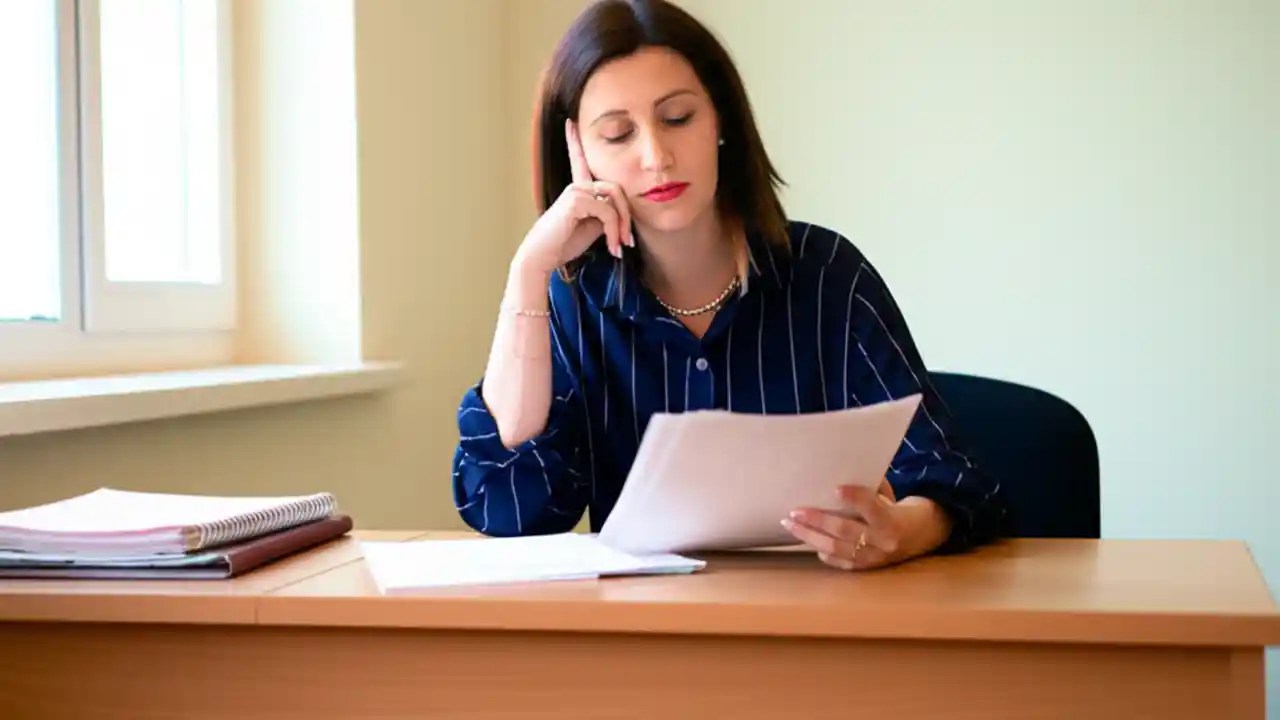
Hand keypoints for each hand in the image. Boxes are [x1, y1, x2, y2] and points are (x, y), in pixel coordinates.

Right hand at [515, 119, 633, 273]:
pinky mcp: (575, 200)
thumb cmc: (564, 245)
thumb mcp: (591, 228)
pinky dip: (614, 231)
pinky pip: (608, 211)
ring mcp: (575, 190)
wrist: (542, 257)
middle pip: (617, 189)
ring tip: (619, 246)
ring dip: (622, 225)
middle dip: (626, 216)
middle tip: (627, 242)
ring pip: (615, 198)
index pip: (579, 161)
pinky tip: (611, 247)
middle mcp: (576, 186)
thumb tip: (621, 214)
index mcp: (578, 190)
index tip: (569, 122)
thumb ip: (605, 215)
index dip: (574, 142)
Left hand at [782, 478, 951, 570]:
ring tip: (790, 525)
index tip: (835, 488)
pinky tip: (809, 541)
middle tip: (794, 511)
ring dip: (810, 536)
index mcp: (892, 519)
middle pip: (845, 531)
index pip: (871, 507)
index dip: (854, 498)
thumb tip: (837, 473)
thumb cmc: (899, 508)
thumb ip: (868, 487)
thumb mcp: (890, 495)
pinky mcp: (867, 568)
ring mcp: (874, 558)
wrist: (923, 535)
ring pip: (836, 549)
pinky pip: (840, 562)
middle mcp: (883, 542)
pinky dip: (823, 552)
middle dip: (817, 520)